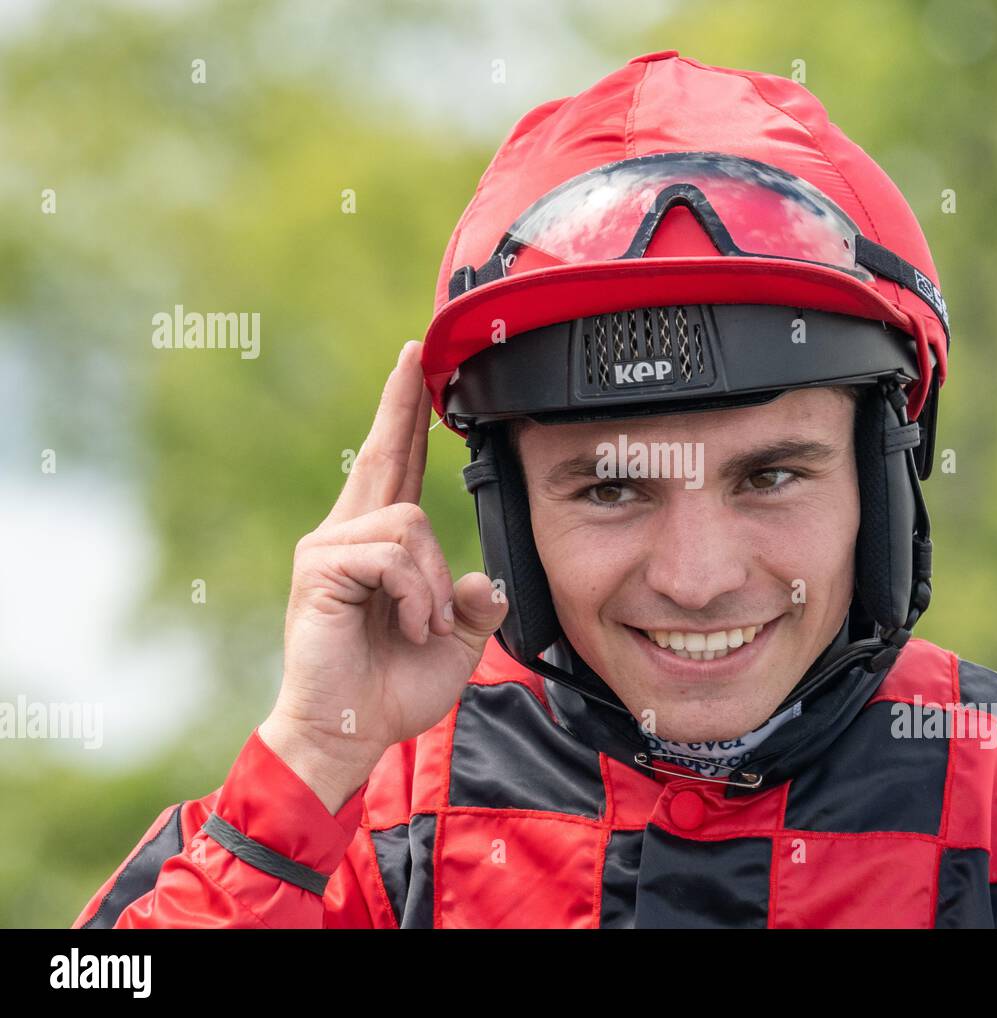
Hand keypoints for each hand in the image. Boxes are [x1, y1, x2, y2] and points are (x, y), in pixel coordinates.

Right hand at [260, 340, 507, 811]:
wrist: (349, 732)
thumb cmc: (394, 687)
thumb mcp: (456, 641)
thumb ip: (476, 604)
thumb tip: (486, 580)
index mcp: (381, 544)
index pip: (401, 466)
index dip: (409, 418)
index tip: (418, 368)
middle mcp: (349, 532)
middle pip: (386, 452)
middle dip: (402, 402)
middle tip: (416, 350)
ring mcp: (329, 546)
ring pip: (411, 522)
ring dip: (434, 584)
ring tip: (424, 626)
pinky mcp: (319, 567)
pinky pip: (392, 554)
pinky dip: (416, 595)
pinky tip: (411, 626)